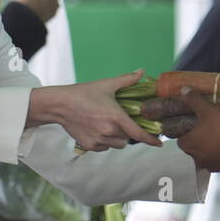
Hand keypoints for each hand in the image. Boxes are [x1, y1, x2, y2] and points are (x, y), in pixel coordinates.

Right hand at [27, 69, 161, 150]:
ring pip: (117, 144)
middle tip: (120, 122)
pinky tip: (98, 130)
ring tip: (108, 126)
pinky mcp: (90, 145)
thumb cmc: (83, 93)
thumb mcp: (106, 85)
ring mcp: (99, 140)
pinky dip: (105, 142)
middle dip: (127, 132)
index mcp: (116, 117)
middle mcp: (109, 131)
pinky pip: (104, 147)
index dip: (151, 140)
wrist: (60, 105)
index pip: (138, 133)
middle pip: (128, 139)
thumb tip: (141, 72)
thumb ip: (127, 80)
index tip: (159, 143)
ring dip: (117, 138)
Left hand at [176, 88, 219, 172]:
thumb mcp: (209, 109)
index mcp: (187, 145)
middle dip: (201, 138)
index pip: (182, 137)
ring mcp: (210, 166)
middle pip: (195, 146)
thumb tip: (183, 90)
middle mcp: (196, 158)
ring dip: (213, 147)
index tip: (198, 123)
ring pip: (208, 154)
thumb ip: (194, 100)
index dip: (189, 129)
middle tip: (212, 128)